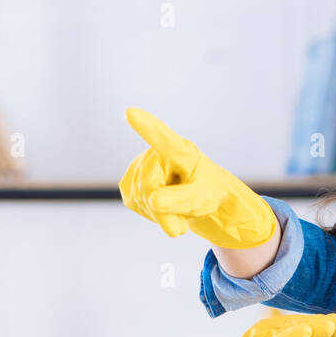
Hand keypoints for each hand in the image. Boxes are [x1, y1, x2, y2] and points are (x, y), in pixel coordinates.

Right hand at [119, 107, 277, 248]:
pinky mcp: (129, 181)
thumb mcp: (202, 198)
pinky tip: (163, 207)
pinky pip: (133, 202)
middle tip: (182, 223)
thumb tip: (153, 201)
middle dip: (163, 209)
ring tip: (176, 210)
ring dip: (159, 214)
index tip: (131, 114)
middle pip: (149, 185)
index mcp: (180, 150)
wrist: (199, 198)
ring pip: (140, 196)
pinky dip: (149, 213)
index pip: (162, 137)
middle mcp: (156, 151)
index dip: (146, 126)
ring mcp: (139, 165)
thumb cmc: (206, 192)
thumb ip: (181, 200)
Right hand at [163, 312, 335, 336]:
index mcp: (276, 334)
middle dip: (328, 326)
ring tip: (335, 325)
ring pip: (289, 332)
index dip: (333, 326)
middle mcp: (264, 333)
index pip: (309, 327)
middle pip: (302, 325)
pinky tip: (306, 332)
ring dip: (313, 327)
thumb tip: (335, 330)